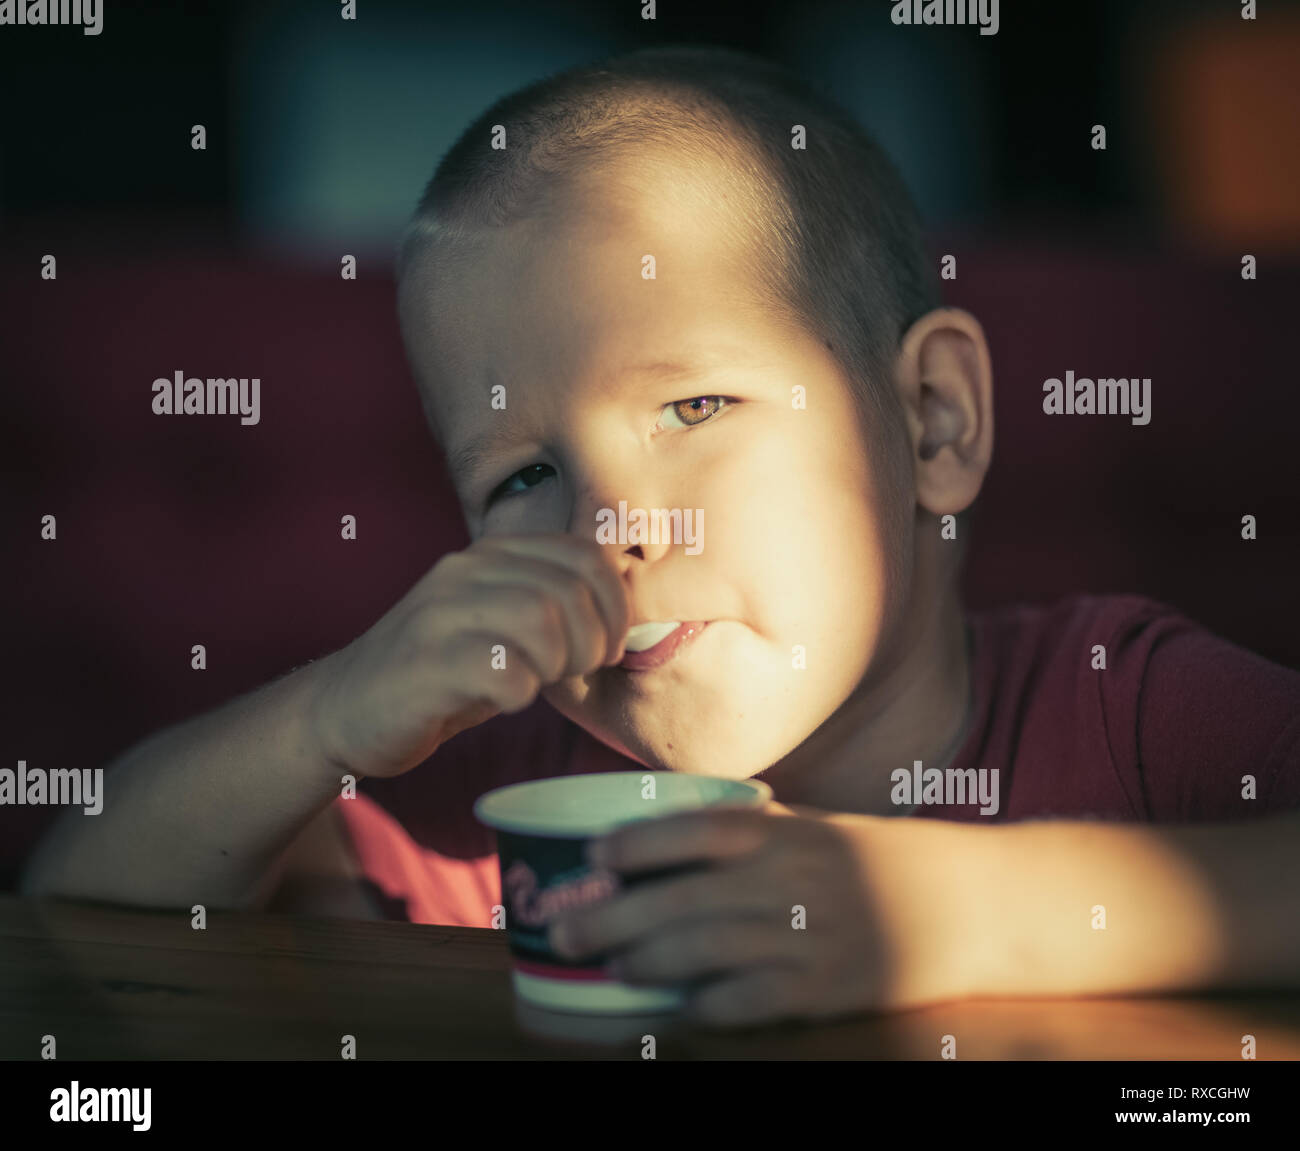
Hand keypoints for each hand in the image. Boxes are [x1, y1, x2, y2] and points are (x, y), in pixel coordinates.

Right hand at [307, 534, 630, 778]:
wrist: (343, 710)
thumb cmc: (441, 673)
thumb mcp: (500, 626)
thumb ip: (555, 609)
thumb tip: (628, 615)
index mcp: (490, 555)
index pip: (584, 554)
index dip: (616, 602)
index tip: (609, 644)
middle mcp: (463, 571)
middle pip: (569, 590)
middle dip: (594, 639)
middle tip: (580, 671)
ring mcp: (440, 614)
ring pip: (542, 620)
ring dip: (560, 663)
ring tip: (542, 681)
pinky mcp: (425, 664)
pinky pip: (504, 672)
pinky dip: (520, 693)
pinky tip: (504, 699)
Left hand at [547, 804, 980, 1026]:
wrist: (966, 902)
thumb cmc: (872, 859)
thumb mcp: (813, 826)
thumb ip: (746, 828)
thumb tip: (661, 827)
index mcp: (783, 832)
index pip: (697, 830)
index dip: (640, 841)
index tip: (593, 854)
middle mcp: (788, 878)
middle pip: (684, 898)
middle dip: (616, 915)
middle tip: (566, 928)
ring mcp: (807, 935)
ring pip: (707, 950)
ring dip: (649, 961)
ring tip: (613, 967)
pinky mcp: (825, 987)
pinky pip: (752, 1000)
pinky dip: (709, 1004)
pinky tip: (678, 1007)